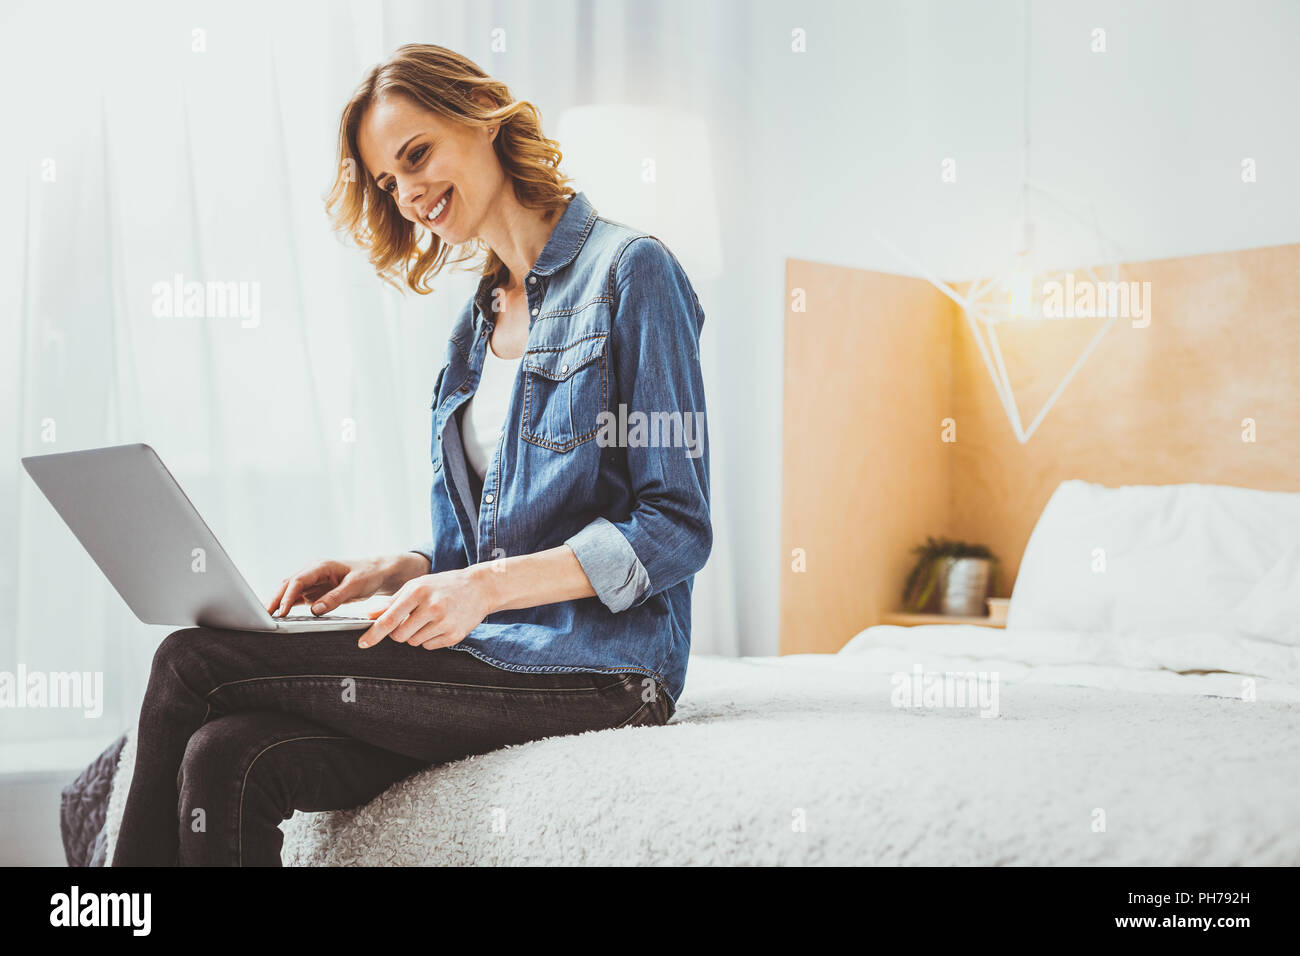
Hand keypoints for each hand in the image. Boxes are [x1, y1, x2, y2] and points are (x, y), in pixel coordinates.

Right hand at [265, 553, 428, 617]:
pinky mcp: (313, 591)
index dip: (287, 596)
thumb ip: (336, 597)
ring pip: (288, 592)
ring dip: (276, 604)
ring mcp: (311, 581)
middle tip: (263, 617)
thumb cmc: (368, 575)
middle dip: (274, 600)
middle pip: (287, 585)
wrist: (377, 572)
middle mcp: (312, 571)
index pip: (298, 580)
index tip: (281, 611)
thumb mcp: (355, 586)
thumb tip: (316, 610)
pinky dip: (285, 607)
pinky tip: (278, 617)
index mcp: (321, 566)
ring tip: (264, 619)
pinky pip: (295, 599)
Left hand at [357, 566, 495, 649]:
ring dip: (415, 635)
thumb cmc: (444, 585)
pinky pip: (429, 646)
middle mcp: (432, 606)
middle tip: (409, 620)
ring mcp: (445, 622)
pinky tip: (439, 625)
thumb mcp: (418, 585)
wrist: (480, 588)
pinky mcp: (455, 635)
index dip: (374, 633)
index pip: (389, 619)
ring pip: (414, 642)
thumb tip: (370, 615)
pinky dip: (429, 639)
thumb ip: (393, 601)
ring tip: (428, 620)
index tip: (362, 643)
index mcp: (418, 591)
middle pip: (399, 635)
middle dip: (398, 632)